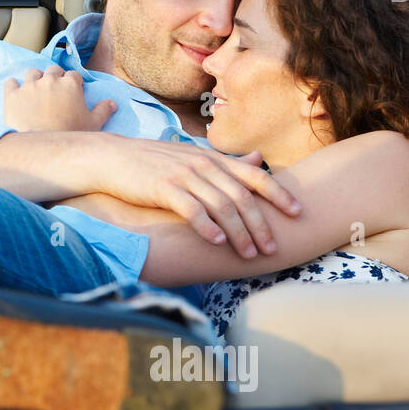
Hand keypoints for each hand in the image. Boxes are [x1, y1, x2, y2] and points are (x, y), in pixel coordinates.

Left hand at [3, 65, 115, 132]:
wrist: (43, 150)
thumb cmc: (71, 136)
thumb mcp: (93, 125)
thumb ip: (103, 111)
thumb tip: (112, 103)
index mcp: (70, 84)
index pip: (73, 75)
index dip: (73, 82)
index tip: (72, 90)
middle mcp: (49, 80)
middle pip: (53, 70)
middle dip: (55, 76)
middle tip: (54, 88)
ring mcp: (29, 87)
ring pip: (32, 73)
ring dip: (35, 78)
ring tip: (36, 88)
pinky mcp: (13, 96)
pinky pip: (11, 83)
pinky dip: (13, 86)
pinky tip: (16, 92)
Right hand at [56, 137, 302, 257]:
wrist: (111, 157)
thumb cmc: (152, 161)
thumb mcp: (192, 155)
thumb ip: (227, 162)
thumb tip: (258, 160)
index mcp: (212, 158)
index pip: (255, 175)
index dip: (279, 194)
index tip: (297, 213)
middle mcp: (203, 165)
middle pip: (242, 196)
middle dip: (261, 224)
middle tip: (273, 247)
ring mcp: (184, 176)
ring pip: (221, 206)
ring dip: (239, 232)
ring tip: (249, 254)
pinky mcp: (164, 188)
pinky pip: (192, 209)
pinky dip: (207, 227)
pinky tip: (217, 243)